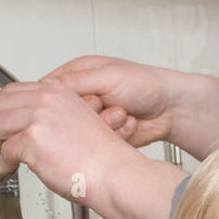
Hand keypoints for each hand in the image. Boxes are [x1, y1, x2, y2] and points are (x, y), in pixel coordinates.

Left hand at [0, 79, 124, 202]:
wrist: (113, 173)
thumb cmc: (100, 157)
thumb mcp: (75, 122)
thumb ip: (50, 118)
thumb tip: (25, 127)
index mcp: (57, 91)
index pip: (13, 92)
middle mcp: (47, 99)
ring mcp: (39, 117)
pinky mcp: (33, 138)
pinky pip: (4, 150)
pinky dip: (0, 162)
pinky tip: (5, 168)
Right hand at [39, 55, 178, 148]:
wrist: (172, 108)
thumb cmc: (146, 84)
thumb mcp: (107, 76)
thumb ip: (75, 82)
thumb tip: (46, 87)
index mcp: (78, 75)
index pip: (49, 90)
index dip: (51, 103)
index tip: (61, 107)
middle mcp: (84, 97)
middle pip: (62, 116)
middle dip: (85, 114)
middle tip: (102, 106)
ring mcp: (94, 118)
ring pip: (80, 133)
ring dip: (104, 126)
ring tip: (122, 113)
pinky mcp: (104, 136)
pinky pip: (98, 143)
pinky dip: (115, 135)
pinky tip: (129, 124)